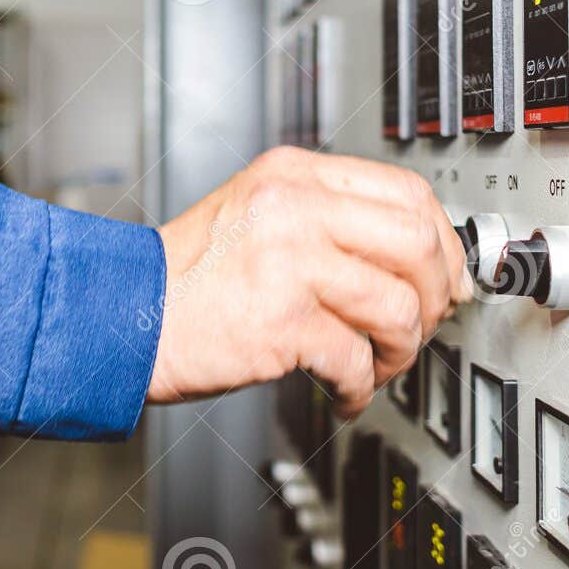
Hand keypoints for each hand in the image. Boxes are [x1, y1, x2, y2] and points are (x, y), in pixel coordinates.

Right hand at [148, 147, 471, 417]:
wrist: (122, 315)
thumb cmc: (187, 277)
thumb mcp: (257, 216)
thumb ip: (327, 221)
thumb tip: (416, 259)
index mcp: (292, 176)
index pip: (404, 192)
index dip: (440, 243)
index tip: (446, 278)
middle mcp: (292, 208)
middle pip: (416, 242)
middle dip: (434, 297)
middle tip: (419, 326)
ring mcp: (287, 261)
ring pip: (397, 306)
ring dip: (399, 351)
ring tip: (376, 366)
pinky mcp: (279, 320)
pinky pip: (356, 358)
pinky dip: (360, 387)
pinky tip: (344, 392)